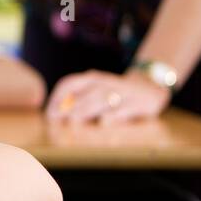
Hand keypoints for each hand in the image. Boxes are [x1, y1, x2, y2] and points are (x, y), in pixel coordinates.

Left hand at [45, 69, 169, 123]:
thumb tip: (53, 114)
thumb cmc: (114, 94)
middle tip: (57, 118)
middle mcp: (107, 82)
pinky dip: (115, 114)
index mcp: (93, 78)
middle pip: (86, 92)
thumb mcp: (94, 92)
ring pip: (104, 98)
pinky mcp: (139, 103)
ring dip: (88, 108)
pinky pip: (126, 108)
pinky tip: (104, 122)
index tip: (49, 112)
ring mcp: (124, 92)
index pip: (71, 82)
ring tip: (74, 119)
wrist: (151, 86)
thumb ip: (76, 100)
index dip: (58, 96)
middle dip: (71, 105)